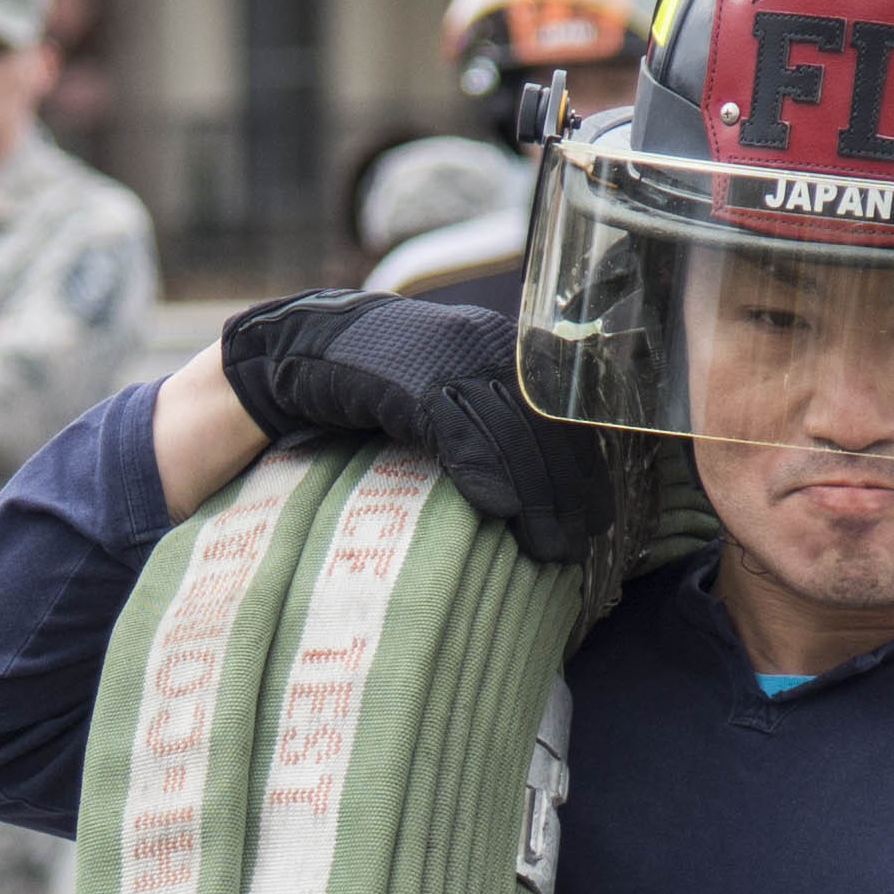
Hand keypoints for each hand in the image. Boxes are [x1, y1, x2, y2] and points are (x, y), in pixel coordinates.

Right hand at [213, 290, 626, 564]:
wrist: (297, 356)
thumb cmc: (372, 392)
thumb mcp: (441, 401)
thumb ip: (484, 423)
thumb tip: (537, 484)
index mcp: (502, 349)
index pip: (560, 415)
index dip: (583, 471)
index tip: (595, 521)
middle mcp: (485, 345)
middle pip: (544, 427)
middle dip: (566, 492)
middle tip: (574, 548)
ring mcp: (449, 358)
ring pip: (511, 431)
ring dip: (536, 496)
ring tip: (547, 548)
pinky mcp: (410, 380)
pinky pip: (460, 430)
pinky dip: (484, 473)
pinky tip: (500, 511)